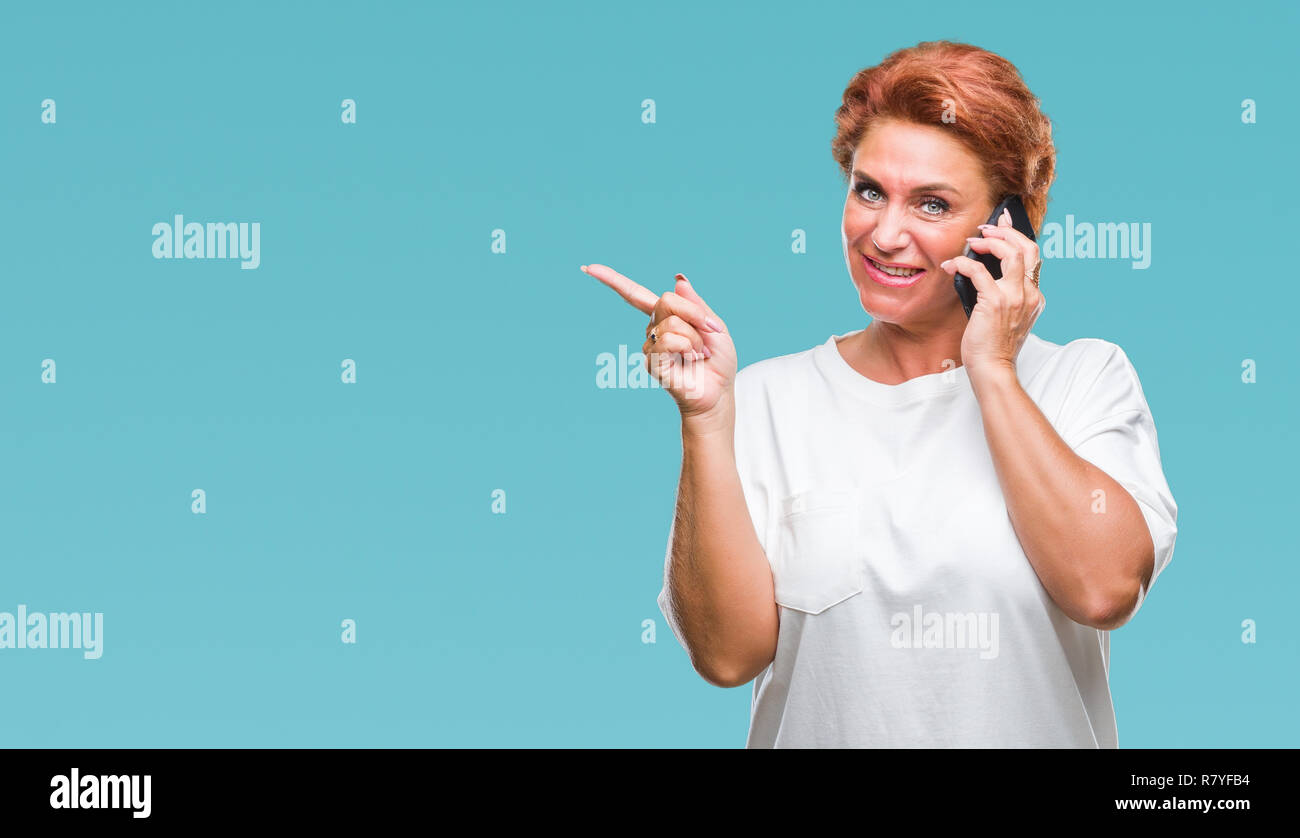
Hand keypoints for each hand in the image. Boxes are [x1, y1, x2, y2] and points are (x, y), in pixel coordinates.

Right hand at [582, 263, 736, 420]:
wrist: (718, 391)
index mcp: (666, 317)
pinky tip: (690, 359)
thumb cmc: (717, 360)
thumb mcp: (713, 324)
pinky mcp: (652, 362)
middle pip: (666, 300)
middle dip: (694, 314)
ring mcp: (651, 346)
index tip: (588, 268)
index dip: (612, 280)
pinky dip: (687, 347)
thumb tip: (677, 278)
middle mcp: (653, 329)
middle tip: (710, 331)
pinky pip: (668, 340)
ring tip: (699, 353)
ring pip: (672, 323)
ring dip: (695, 338)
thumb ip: (695, 303)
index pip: (635, 295)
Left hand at [939, 207, 1046, 380]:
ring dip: (990, 242)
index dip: (1018, 235)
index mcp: (1034, 297)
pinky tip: (952, 265)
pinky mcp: (995, 302)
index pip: (1033, 257)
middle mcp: (1029, 294)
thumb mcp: (1006, 315)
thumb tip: (982, 268)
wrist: (992, 369)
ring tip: (973, 241)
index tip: (1004, 222)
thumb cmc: (992, 345)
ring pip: (1011, 253)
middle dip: (1006, 232)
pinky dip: (964, 263)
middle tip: (986, 229)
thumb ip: (1003, 293)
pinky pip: (979, 271)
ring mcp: (1015, 297)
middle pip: (1027, 248)